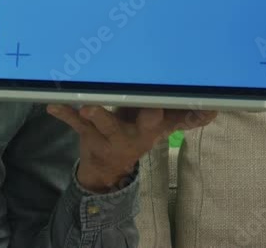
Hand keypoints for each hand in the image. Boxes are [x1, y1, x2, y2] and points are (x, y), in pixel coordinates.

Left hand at [46, 104, 217, 192]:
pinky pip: (74, 123)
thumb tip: (213, 109)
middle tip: (146, 105)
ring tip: (88, 105)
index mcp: (152, 128)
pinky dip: (64, 113)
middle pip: (141, 123)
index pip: (165, 116)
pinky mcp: (87, 133)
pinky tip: (52, 105)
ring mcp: (108, 135)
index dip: (172, 107)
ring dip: (97, 114)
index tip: (180, 97)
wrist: (108, 167)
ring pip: (104, 123)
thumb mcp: (160, 126)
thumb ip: (183, 115)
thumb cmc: (136, 132)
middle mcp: (133, 133)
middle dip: (145, 114)